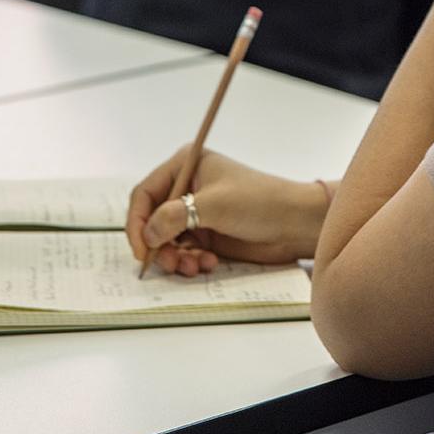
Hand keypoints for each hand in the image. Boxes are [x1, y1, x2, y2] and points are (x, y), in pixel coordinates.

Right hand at [126, 147, 330, 277]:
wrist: (295, 224)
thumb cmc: (259, 202)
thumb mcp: (214, 205)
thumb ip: (175, 218)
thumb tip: (147, 236)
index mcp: (185, 165)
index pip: (145, 194)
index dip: (138, 223)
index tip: (141, 249)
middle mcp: (187, 187)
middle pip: (152, 220)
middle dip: (158, 245)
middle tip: (171, 264)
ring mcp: (197, 212)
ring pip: (167, 240)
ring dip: (176, 257)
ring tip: (193, 267)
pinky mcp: (208, 233)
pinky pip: (185, 251)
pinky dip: (191, 260)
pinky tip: (208, 264)